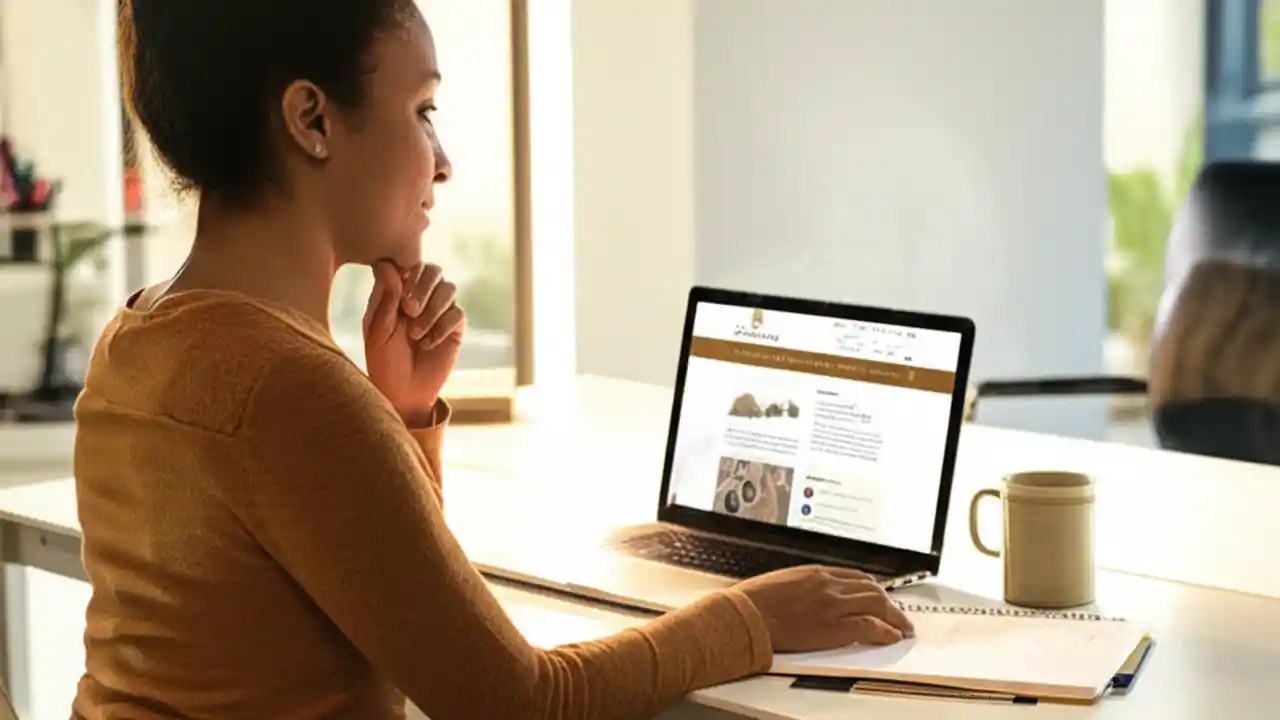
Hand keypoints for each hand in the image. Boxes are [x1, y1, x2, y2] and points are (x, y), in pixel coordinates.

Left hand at [363, 261, 465, 425]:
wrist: (403, 393)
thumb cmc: (383, 362)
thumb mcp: (377, 331)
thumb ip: (384, 299)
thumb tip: (386, 265)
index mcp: (397, 292)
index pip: (408, 265)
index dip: (406, 273)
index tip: (396, 295)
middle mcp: (421, 297)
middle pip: (433, 270)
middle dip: (422, 287)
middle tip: (409, 310)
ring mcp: (440, 311)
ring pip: (449, 288)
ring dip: (432, 309)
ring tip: (416, 334)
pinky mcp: (455, 328)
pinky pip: (457, 314)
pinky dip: (441, 328)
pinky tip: (427, 344)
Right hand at [736, 565, 914, 652]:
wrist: (746, 614)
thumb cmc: (755, 601)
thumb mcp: (783, 582)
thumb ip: (804, 585)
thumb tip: (811, 595)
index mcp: (816, 572)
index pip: (855, 576)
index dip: (872, 588)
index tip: (879, 596)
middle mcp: (829, 584)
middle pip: (871, 588)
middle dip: (889, 602)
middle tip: (898, 614)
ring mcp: (832, 604)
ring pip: (876, 604)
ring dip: (894, 616)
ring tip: (902, 626)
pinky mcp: (833, 626)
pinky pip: (869, 626)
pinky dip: (885, 631)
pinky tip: (892, 635)